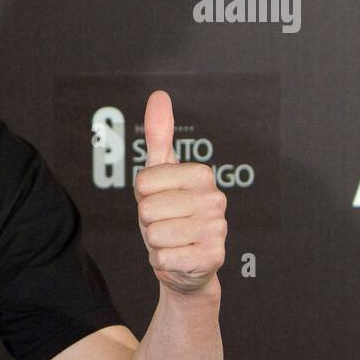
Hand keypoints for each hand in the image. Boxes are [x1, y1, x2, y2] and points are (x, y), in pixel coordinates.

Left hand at [133, 90, 226, 294]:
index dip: (143, 194)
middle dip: (148, 220)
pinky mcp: (211, 258)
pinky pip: (162, 257)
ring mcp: (217, 230)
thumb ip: (160, 136)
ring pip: (154, 234)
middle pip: (147, 208)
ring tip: (172, 239)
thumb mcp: (161, 174)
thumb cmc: (171, 214)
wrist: (186, 264)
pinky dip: (162, 261)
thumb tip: (159, 96)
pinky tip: (177, 256)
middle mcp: (216, 200)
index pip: (143, 181)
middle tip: (166, 222)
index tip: (160, 198)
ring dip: (155, 241)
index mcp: (202, 175)